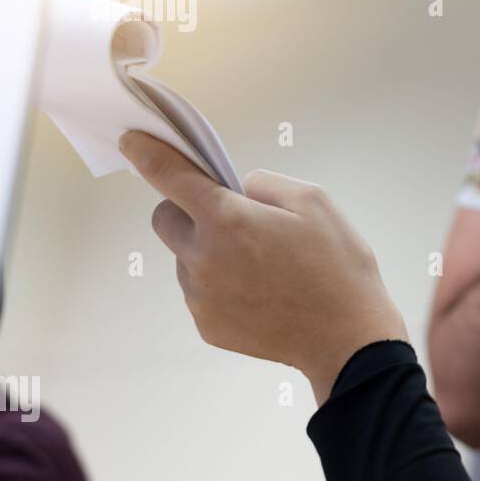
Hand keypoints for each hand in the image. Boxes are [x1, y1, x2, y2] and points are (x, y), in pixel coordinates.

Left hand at [118, 131, 407, 404]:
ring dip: (209, 251)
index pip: (171, 177)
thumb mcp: (313, 201)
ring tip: (262, 267)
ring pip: (186, 258)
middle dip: (190, 210)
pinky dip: (220, 284)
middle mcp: (203, 258)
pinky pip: (200, 291)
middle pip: (165, 219)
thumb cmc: (337, 267)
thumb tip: (236, 190)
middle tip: (235, 220)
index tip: (132, 142)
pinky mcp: (207, 326)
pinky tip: (261, 292)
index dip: (148, 154)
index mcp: (228, 219)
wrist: (347, 338)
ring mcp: (201, 296)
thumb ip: (263, 183)